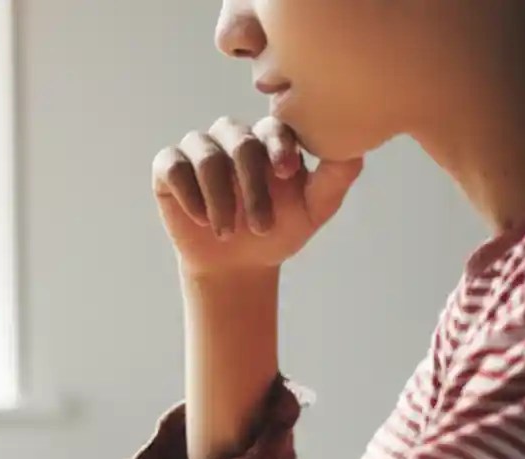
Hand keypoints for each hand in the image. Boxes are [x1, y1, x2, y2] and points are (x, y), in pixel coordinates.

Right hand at [152, 116, 363, 276]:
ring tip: (228, 232)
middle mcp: (232, 135)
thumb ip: (336, 176)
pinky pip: (172, 166)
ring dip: (219, 197)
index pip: (273, 126)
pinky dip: (188, 193)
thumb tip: (356, 147)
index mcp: (268, 137)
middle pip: (239, 141)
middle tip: (261, 226)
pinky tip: (202, 219)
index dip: (279, 145)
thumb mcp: (315, 208)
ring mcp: (199, 149)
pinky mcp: (169, 168)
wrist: (238, 265)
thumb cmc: (279, 231)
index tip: (288, 173)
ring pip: (206, 154)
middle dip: (252, 185)